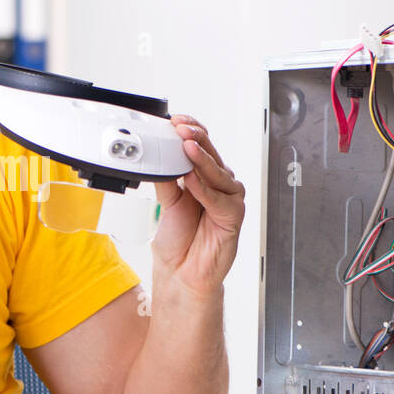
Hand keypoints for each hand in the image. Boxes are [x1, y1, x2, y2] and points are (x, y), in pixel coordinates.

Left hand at [152, 114, 245, 297]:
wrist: (181, 272)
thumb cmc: (179, 240)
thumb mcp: (167, 202)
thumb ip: (166, 178)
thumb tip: (161, 155)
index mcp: (205, 178)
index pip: (202, 147)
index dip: (192, 131)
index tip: (175, 121)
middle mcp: (220, 186)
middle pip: (212, 156)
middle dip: (196, 139)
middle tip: (181, 128)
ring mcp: (228, 200)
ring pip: (218, 174)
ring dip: (201, 160)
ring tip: (187, 147)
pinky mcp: (233, 217)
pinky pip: (219, 199)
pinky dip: (205, 188)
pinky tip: (191, 179)